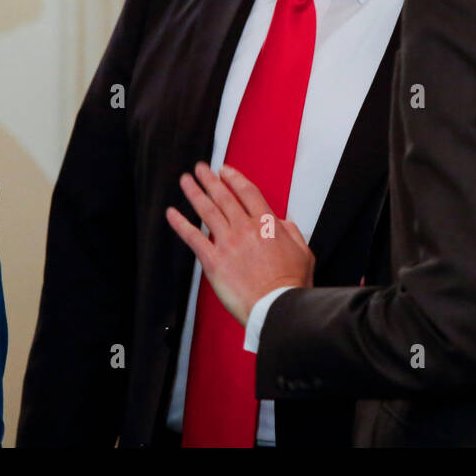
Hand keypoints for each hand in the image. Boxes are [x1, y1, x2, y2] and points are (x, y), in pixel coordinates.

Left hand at [166, 161, 313, 325]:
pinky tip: (172, 214)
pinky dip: (180, 224)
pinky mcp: (213, 261)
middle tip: (200, 169)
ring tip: (185, 181)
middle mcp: (245, 228)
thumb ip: (291, 232)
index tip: (225, 171)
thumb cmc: (290, 285)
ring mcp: (228, 243)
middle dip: (210, 180)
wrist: (276, 306)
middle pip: (224, 196)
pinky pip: (193, 237)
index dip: (234, 178)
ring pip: (207, 210)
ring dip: (194, 193)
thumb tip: (282, 223)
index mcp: (267, 224)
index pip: (247, 192)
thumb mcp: (303, 252)